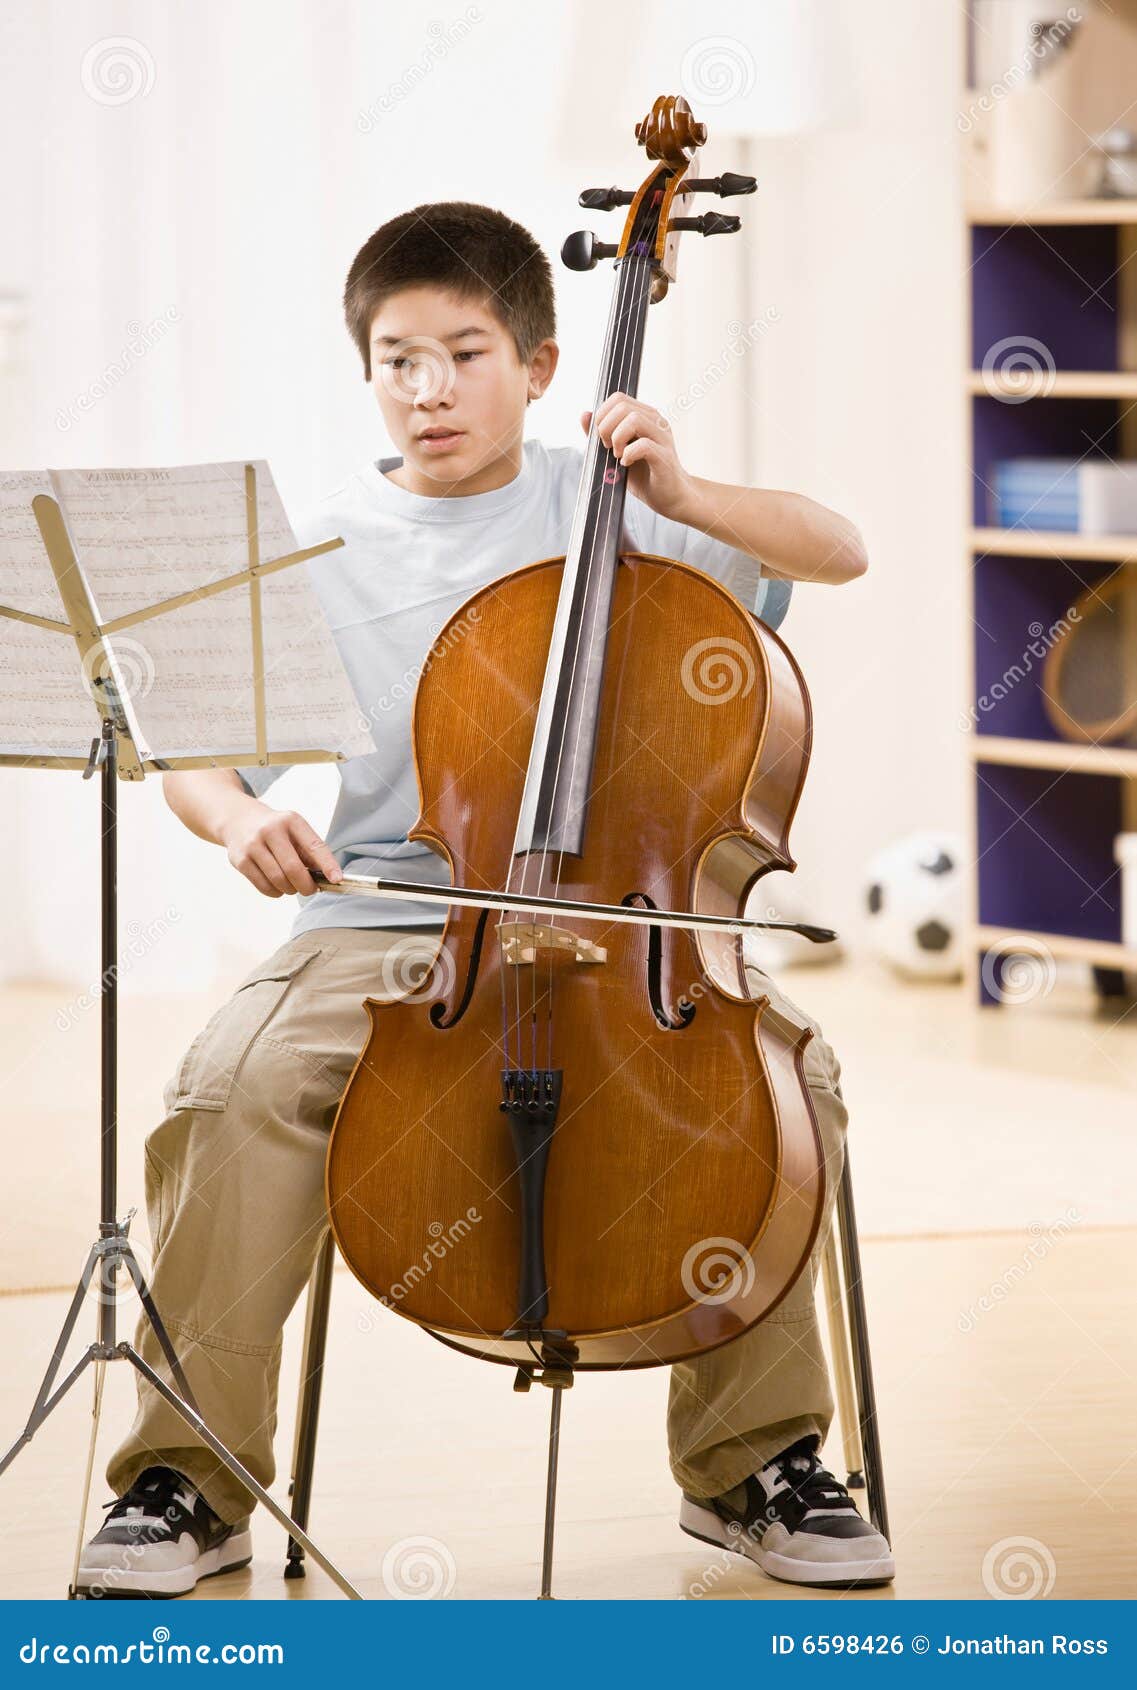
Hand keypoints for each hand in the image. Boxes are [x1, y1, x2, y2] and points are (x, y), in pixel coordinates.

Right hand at [220, 804, 342, 898]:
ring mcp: (253, 845)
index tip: (337, 880)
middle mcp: (270, 830)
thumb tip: (327, 878)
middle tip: (310, 890)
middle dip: (306, 886)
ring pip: (278, 880)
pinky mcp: (240, 860)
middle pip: (293, 869)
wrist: (238, 820)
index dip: (327, 865)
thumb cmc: (275, 830)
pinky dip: (275, 892)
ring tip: (292, 886)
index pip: (314, 846)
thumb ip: (310, 852)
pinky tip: (277, 886)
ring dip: (290, 890)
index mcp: (291, 821)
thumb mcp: (294, 830)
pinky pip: (264, 886)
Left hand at [582, 392, 695, 521]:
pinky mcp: (665, 456)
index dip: (602, 415)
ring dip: (617, 438)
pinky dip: (628, 454)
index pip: (618, 398)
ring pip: (634, 419)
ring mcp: (662, 437)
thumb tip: (585, 414)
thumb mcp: (617, 451)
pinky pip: (643, 445)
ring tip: (618, 455)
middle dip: (606, 427)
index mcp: (645, 416)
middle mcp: (656, 422)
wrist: (671, 497)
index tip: (603, 438)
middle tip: (608, 447)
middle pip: (622, 405)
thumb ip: (602, 433)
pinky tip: (626, 464)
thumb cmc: (644, 475)